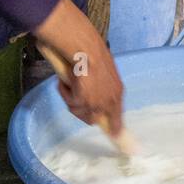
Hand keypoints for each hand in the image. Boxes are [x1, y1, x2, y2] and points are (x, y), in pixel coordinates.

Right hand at [33, 0, 124, 135]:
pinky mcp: (84, 100)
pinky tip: (67, 79)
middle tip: (73, 95)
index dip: (115, 127)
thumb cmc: (92, 52)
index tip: (116, 137)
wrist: (84, 46)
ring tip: (71, 82)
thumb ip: (102, 86)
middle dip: (82, 110)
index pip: (118, 117)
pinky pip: (70, 104)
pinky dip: (65, 92)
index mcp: (117, 91)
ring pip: (80, 113)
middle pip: (94, 119)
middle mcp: (110, 100)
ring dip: (72, 100)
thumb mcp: (104, 71)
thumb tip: (94, 98)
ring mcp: (97, 102)